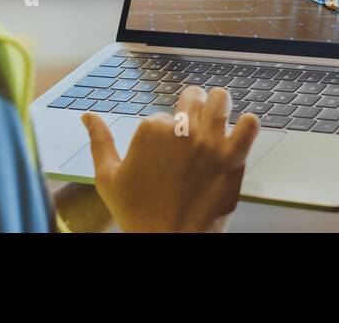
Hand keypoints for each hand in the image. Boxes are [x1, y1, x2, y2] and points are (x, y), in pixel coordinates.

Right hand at [81, 86, 258, 231]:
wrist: (168, 242)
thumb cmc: (136, 215)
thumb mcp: (107, 178)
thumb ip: (99, 141)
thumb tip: (88, 116)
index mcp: (151, 129)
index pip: (164, 114)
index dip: (165, 130)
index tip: (166, 150)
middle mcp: (181, 130)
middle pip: (194, 96)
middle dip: (193, 106)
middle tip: (193, 124)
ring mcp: (209, 143)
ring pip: (222, 100)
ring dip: (220, 104)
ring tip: (218, 117)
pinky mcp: (233, 159)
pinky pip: (250, 125)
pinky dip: (248, 125)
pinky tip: (240, 133)